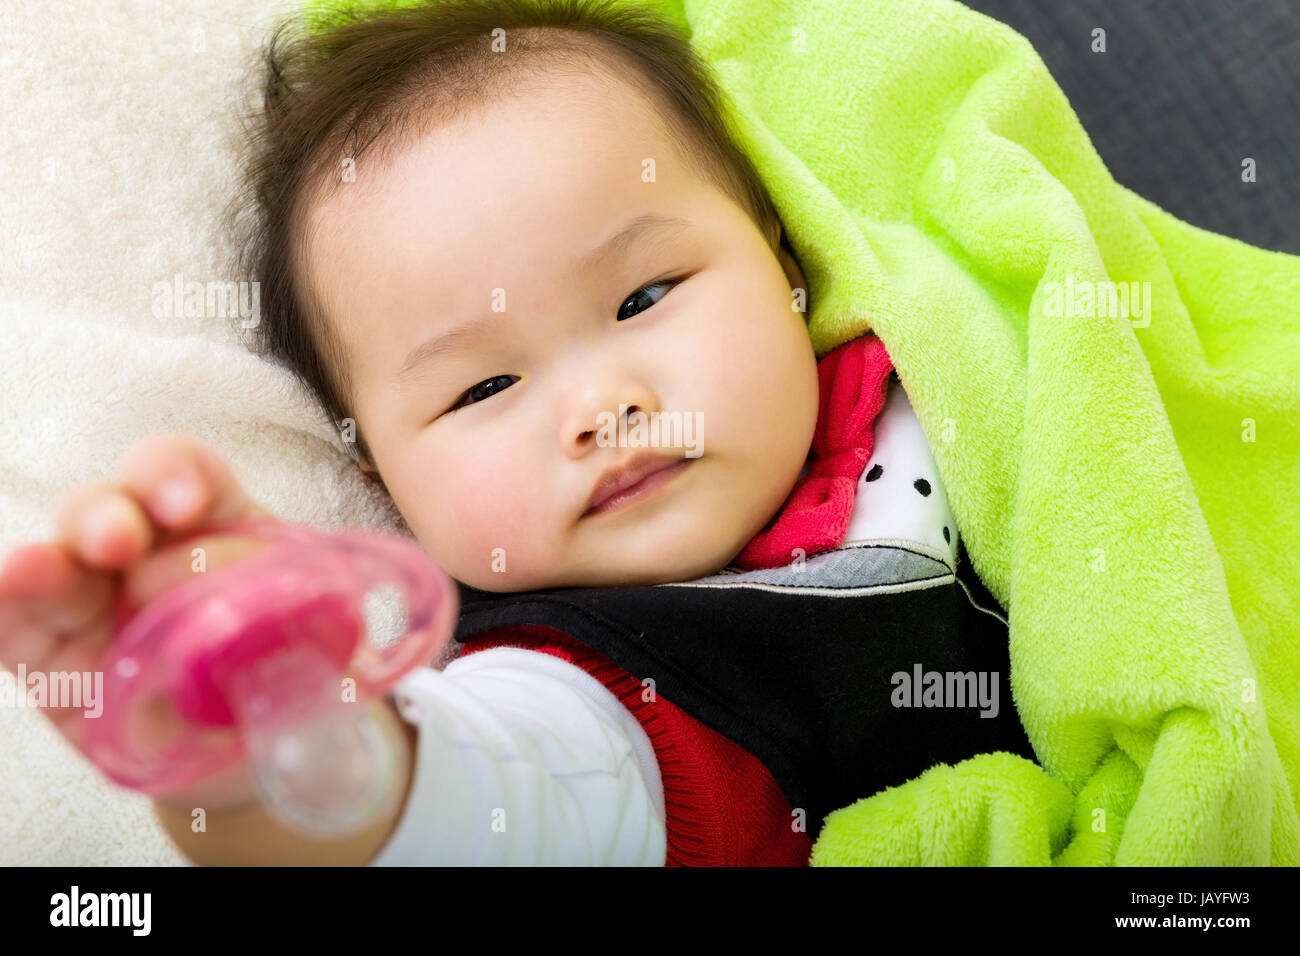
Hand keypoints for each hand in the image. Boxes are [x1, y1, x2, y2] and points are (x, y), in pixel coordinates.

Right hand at [0, 433, 274, 809]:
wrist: (253, 748)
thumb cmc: (283, 673)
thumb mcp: (312, 641)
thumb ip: (303, 630)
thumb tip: (310, 649)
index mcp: (217, 525)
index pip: (189, 476)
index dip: (178, 475)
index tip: (188, 502)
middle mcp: (148, 552)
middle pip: (114, 509)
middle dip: (110, 515)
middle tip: (121, 541)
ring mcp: (94, 602)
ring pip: (58, 562)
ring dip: (47, 562)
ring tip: (35, 569)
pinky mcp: (50, 657)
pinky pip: (15, 625)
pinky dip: (5, 604)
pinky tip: (4, 587)